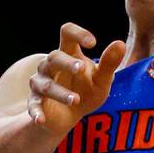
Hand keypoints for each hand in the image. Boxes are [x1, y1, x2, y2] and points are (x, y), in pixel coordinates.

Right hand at [28, 23, 126, 139]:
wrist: (71, 115)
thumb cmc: (87, 90)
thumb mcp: (101, 79)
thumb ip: (109, 62)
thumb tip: (120, 43)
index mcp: (68, 53)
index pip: (67, 33)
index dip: (77, 34)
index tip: (93, 42)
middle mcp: (50, 65)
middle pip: (54, 57)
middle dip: (67, 63)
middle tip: (81, 69)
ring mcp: (41, 84)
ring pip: (46, 84)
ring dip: (60, 92)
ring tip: (76, 99)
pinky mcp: (36, 103)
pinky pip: (33, 106)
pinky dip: (36, 112)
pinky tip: (40, 119)